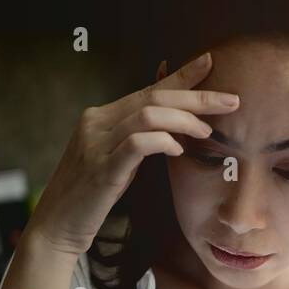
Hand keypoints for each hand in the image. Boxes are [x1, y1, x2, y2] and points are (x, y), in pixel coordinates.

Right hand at [25, 52, 240, 257]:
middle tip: (231, 101)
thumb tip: (174, 129)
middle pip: (153, 97)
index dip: (181, 75)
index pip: (148, 90)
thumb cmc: (92, 197)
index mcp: (102, 117)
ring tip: (207, 132)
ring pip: (148, 115)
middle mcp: (96, 122)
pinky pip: (137, 144)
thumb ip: (138, 141)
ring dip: (184, 120)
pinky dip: (163, 141)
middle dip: (197, 97)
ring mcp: (96, 144)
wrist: (56, 226)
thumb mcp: (117, 161)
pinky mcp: (101, 169)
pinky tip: (179, 150)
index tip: (210, 62)